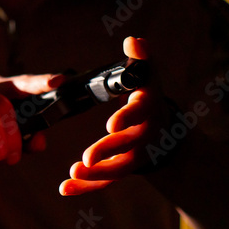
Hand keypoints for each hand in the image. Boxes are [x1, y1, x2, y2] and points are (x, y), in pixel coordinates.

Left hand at [60, 37, 171, 195]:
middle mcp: (145, 134)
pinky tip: (65, 188)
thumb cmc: (148, 95)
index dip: (127, 118)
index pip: (140, 113)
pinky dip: (87, 187)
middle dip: (108, 151)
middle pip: (128, 145)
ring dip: (96, 175)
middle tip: (86, 158)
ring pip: (118, 169)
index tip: (110, 124)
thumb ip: (140, 59)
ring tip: (73, 173)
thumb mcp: (148, 75)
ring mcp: (136, 155)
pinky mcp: (123, 168)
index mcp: (149, 108)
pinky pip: (106, 181)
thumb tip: (134, 40)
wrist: (164, 129)